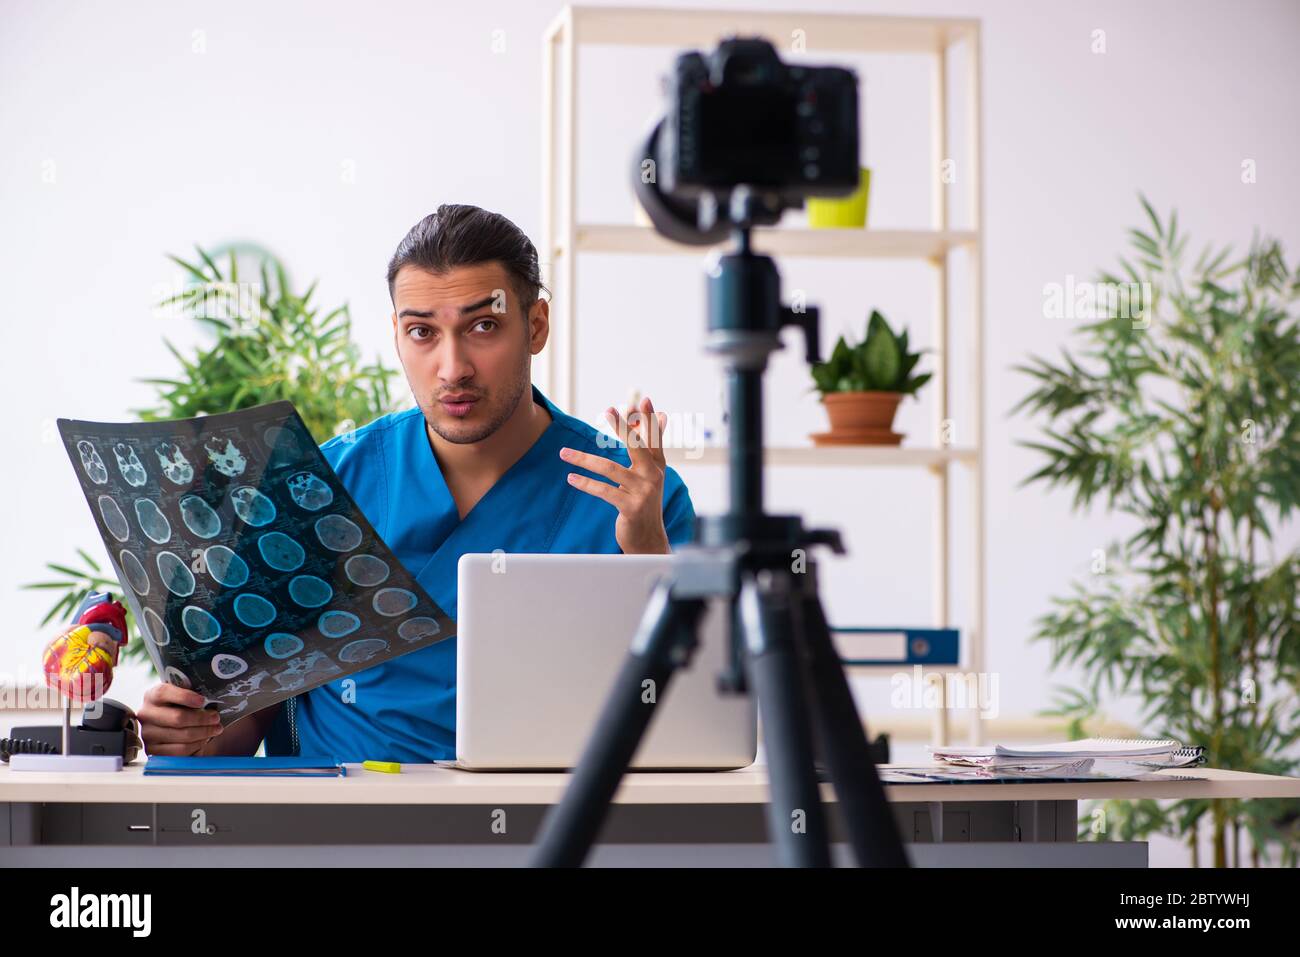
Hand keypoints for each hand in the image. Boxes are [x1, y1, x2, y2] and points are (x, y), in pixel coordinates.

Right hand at [137, 683, 222, 755]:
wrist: (169, 727)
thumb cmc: (179, 708)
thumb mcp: (182, 697)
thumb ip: (191, 695)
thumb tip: (211, 701)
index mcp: (152, 696)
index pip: (164, 693)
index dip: (185, 697)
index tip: (202, 701)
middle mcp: (146, 714)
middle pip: (178, 718)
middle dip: (202, 719)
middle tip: (216, 718)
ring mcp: (148, 734)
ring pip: (183, 736)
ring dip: (204, 733)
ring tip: (215, 729)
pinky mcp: (153, 751)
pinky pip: (180, 751)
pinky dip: (196, 745)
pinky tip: (203, 740)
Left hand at [561, 395, 670, 554]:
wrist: (647, 538)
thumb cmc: (644, 501)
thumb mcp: (650, 473)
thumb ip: (652, 446)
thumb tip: (663, 416)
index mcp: (658, 464)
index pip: (653, 437)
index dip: (649, 419)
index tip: (642, 400)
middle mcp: (653, 475)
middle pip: (637, 446)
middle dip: (622, 427)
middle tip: (610, 410)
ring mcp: (643, 491)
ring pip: (610, 469)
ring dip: (584, 460)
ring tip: (564, 453)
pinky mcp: (630, 506)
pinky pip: (603, 490)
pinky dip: (585, 483)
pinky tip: (571, 477)